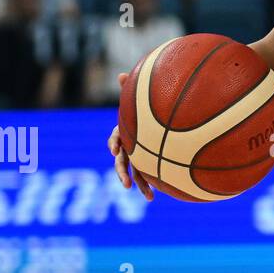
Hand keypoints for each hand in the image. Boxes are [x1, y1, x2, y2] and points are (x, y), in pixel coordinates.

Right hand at [108, 73, 153, 198]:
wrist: (158, 122)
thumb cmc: (147, 110)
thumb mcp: (138, 101)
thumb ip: (130, 90)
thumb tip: (122, 74)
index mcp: (125, 133)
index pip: (115, 139)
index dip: (114, 144)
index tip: (116, 149)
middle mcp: (129, 147)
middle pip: (122, 162)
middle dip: (122, 173)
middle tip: (126, 184)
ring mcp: (138, 157)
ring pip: (135, 173)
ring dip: (139, 185)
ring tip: (149, 198)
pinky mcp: (148, 164)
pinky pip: (147, 176)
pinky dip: (151, 185)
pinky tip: (158, 195)